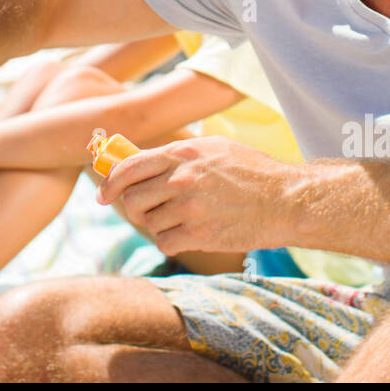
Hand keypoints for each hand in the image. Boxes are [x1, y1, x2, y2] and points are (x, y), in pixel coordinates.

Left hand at [97, 136, 300, 255]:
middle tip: (149, 211)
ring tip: (181, 219)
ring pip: (149, 222)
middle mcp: (182, 178)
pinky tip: (189, 233)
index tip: (103, 195)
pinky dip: (171, 241)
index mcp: (182, 153)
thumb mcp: (214, 148)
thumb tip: (141, 162)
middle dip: (135, 209)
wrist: (286, 199)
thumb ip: (178, 155)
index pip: (129, 167)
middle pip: (133, 199)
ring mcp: (190, 207)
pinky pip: (165, 242)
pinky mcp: (201, 233)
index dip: (110, 183)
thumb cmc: (252, 171)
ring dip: (158, 224)